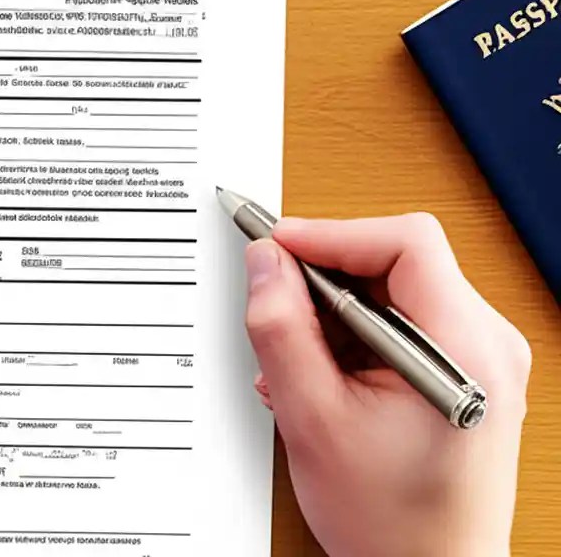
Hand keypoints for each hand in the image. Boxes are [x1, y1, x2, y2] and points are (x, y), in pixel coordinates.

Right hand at [245, 215, 530, 556]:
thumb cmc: (391, 520)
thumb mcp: (313, 418)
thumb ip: (282, 329)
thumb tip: (266, 263)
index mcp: (467, 348)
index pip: (405, 243)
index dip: (332, 234)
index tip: (278, 248)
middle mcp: (488, 343)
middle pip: (398, 261)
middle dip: (327, 277)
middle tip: (276, 306)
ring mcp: (481, 356)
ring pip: (395, 290)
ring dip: (335, 312)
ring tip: (299, 362)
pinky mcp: (465, 369)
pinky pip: (403, 320)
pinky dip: (354, 334)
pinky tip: (324, 375)